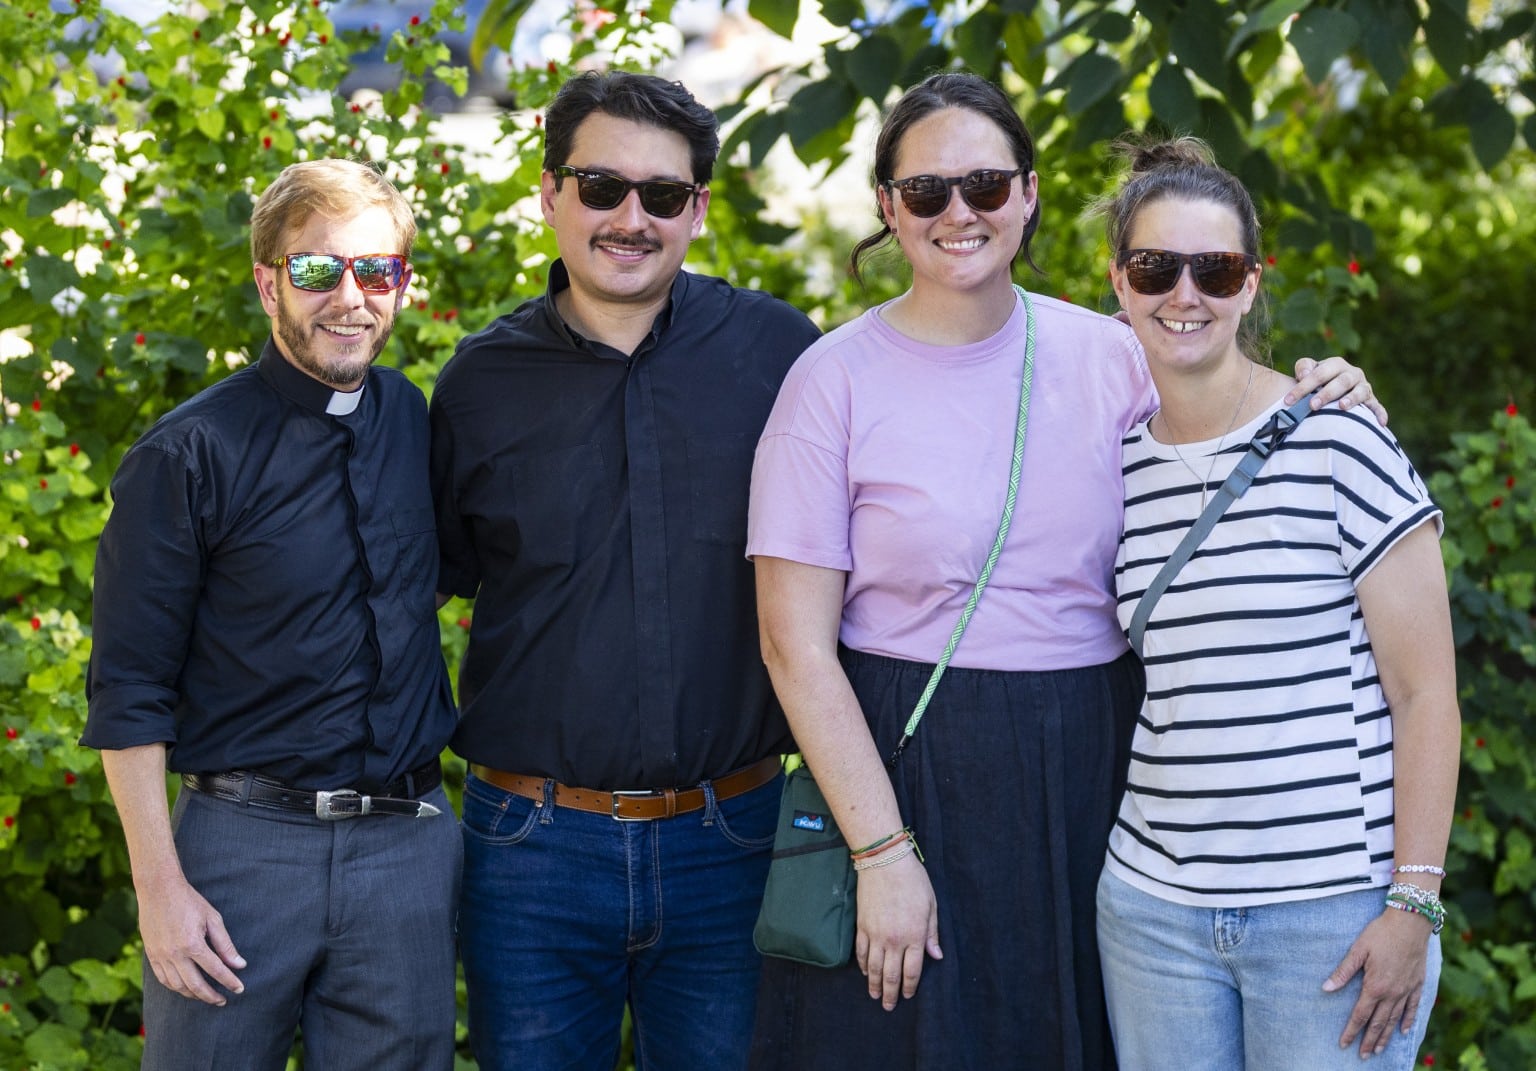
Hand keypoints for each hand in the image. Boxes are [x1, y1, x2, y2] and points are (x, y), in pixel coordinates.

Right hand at [137, 872, 246, 1004]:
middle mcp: (174, 955)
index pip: (215, 970)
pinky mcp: (151, 956)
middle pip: (195, 985)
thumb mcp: (212, 918)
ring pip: (177, 986)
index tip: (239, 988)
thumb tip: (239, 964)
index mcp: (192, 944)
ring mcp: (160, 957)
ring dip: (193, 995)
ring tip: (206, 996)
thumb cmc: (189, 901)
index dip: (229, 981)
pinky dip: (176, 988)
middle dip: (211, 996)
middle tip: (223, 1000)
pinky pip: (163, 979)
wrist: (158, 890)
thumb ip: (225, 944)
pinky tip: (186, 989)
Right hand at [853, 854, 942, 1009]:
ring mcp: (875, 934)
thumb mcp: (931, 905)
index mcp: (914, 935)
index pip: (912, 970)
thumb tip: (936, 956)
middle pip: (891, 975)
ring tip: (875, 996)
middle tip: (889, 1006)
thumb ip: (932, 933)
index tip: (908, 995)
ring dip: (875, 984)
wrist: (884, 862)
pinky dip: (864, 965)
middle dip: (891, 994)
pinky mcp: (862, 926)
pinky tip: (866, 972)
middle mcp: (894, 940)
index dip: (909, 987)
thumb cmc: (913, 881)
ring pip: (874, 968)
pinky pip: (861, 952)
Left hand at [1289, 356, 1388, 424]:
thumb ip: (1303, 367)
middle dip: (1327, 393)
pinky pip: (1377, 407)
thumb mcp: (1308, 370)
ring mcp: (1363, 387)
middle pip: (1341, 381)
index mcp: (1335, 364)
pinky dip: (1380, 414)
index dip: (1303, 387)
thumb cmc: (1317, 380)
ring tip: (1341, 407)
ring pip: (1360, 391)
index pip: (1319, 374)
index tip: (1288, 401)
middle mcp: (1352, 373)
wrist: (1335, 386)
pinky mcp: (1371, 400)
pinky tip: (1380, 424)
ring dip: (1352, 399)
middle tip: (1312, 405)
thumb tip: (1303, 375)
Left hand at [1323, 908, 1429, 1056]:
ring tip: (1378, 1050)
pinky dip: (1409, 1021)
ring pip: (1395, 1019)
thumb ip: (1343, 971)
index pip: (1360, 1015)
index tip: (1344, 1044)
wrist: (1410, 923)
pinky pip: (1414, 1008)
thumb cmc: (1381, 933)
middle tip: (1362, 1055)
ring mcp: (1407, 990)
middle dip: (1368, 1040)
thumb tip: (1325, 988)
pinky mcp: (1418, 985)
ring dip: (1386, 1036)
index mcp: (1375, 986)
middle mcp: (1392, 993)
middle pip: (1379, 1022)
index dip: (1351, 1030)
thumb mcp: (1358, 949)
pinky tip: (1404, 1031)